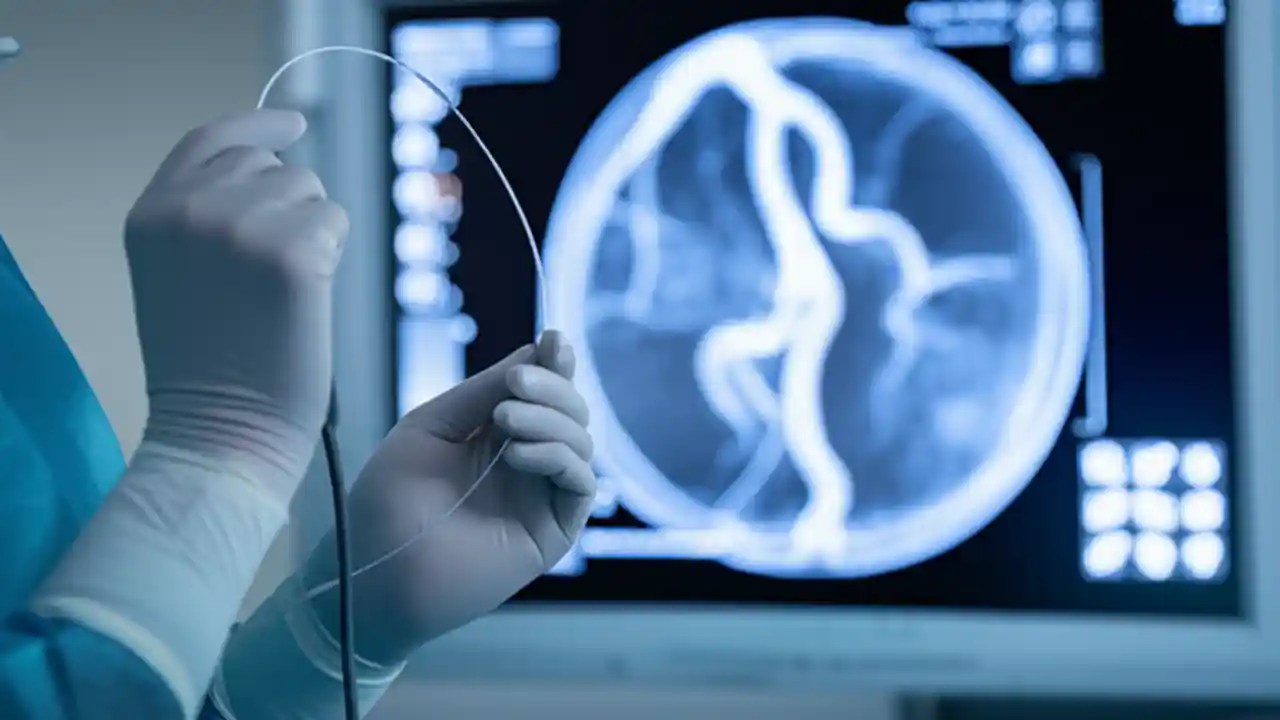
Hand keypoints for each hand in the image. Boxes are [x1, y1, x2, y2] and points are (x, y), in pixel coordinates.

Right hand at [124, 109, 347, 502]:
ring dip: (312, 234)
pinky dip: (332, 257)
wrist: (221, 430)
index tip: (295, 123)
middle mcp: (190, 207)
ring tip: (282, 296)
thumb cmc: (212, 368)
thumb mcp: (181, 274)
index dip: (259, 127)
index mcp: (152, 212)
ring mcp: (240, 224)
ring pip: (311, 193)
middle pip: (274, 166)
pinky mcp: (293, 249)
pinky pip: (335, 222)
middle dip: (291, 208)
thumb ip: (209, 217)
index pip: (211, 141)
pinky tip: (304, 301)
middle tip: (274, 277)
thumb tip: (275, 173)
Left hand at [305, 331, 594, 665]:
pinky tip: (518, 455)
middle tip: (516, 385)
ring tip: (506, 420)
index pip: (542, 390)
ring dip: (550, 420)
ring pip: (581, 441)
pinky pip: (580, 482)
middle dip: (552, 387)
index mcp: (494, 433)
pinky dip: (558, 457)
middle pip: (570, 410)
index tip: (552, 338)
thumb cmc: (388, 502)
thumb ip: (482, 391)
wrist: (376, 571)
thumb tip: (532, 353)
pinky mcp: (553, 531)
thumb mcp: (430, 426)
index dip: (553, 362)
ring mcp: (541, 496)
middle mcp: (525, 461)